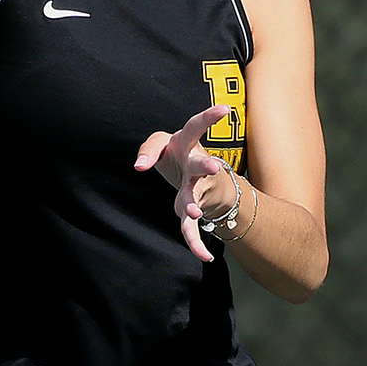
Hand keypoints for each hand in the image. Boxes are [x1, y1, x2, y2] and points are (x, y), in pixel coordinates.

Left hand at [134, 104, 235, 261]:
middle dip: (205, 166)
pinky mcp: (192, 207)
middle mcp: (196, 165)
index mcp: (187, 143)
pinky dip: (195, 242)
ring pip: (195, 196)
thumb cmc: (176, 153)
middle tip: (211, 167)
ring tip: (193, 213)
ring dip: (193, 204)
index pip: (195, 126)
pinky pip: (191, 227)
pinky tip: (203, 257)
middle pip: (200, 164)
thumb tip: (139, 167)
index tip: (226, 109)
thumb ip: (148, 149)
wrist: (198, 177)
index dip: (209, 117)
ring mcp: (197, 188)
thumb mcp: (161, 143)